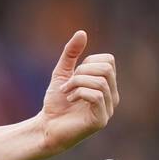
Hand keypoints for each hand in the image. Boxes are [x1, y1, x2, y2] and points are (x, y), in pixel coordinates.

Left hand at [37, 30, 118, 155]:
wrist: (46, 127)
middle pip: (107, 69)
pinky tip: (69, 100)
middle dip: (82, 71)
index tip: (74, 74)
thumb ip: (71, 54)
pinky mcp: (100, 120)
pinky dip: (78, 92)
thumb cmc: (55, 103)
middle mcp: (112, 97)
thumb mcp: (61, 73)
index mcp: (107, 85)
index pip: (109, 60)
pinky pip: (96, 96)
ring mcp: (108, 109)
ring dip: (76, 83)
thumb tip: (82, 32)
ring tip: (66, 93)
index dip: (88, 62)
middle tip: (68, 84)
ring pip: (100, 81)